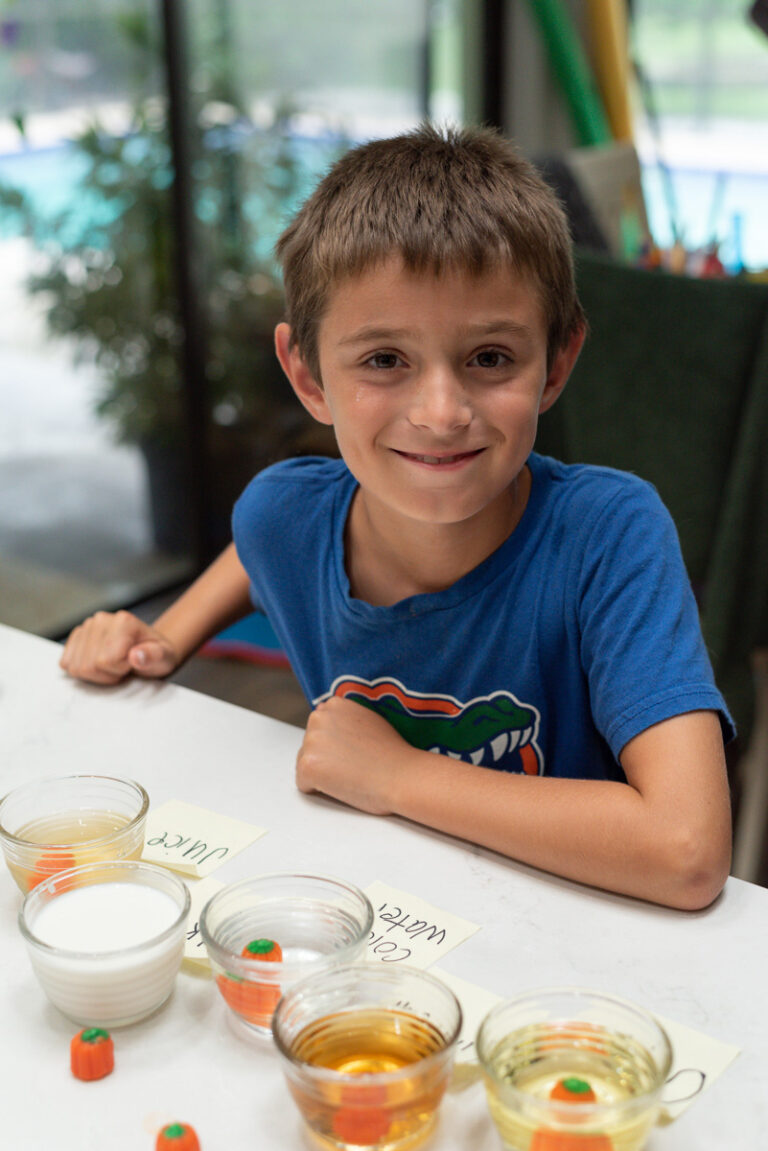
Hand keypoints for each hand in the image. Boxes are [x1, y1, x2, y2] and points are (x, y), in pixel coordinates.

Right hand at [59, 610, 178, 684]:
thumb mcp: (164, 658)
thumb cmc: (156, 653)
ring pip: (75, 666)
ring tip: (112, 664)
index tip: (131, 664)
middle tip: (122, 666)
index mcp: (124, 622)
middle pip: (89, 665)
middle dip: (107, 674)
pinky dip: (81, 669)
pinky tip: (98, 663)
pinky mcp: (77, 635)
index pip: (106, 661)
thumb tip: (136, 656)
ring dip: (95, 673)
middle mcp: (102, 619)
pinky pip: (66, 662)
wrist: (149, 648)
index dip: (119, 670)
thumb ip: (153, 656)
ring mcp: (87, 626)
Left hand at [296, 695, 411, 814]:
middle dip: (326, 758)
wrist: (402, 776)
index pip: (319, 729)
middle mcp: (319, 717)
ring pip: (306, 764)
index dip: (336, 746)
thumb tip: (334, 728)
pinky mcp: (308, 765)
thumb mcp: (369, 721)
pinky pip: (304, 784)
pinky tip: (343, 785)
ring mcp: (311, 740)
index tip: (353, 752)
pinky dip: (320, 790)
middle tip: (354, 765)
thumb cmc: (393, 755)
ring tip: (351, 774)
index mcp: (334, 705)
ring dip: (323, 774)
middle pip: (310, 746)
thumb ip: (346, 720)